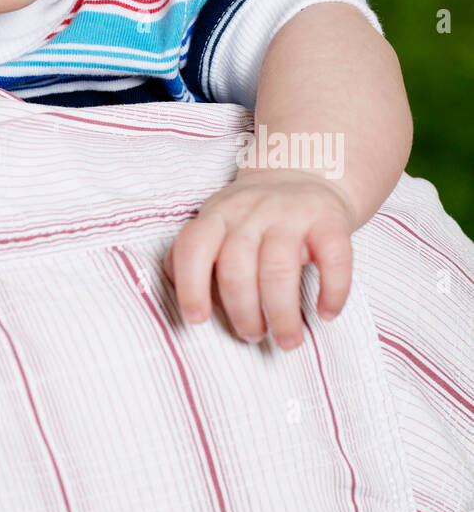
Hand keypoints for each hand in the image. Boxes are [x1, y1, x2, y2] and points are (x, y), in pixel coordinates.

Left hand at [162, 169, 357, 350]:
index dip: (190, 286)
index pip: (193, 247)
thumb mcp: (216, 221)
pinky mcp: (329, 220)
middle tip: (253, 336)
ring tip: (288, 340)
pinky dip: (331, 291)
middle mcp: (251, 212)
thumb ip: (196, 252)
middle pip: (237, 267)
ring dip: (282, 313)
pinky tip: (326, 313)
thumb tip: (178, 289)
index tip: (197, 320)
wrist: (305, 172)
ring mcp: (291, 214)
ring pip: (279, 268)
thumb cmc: (253, 215)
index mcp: (217, 215)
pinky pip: (333, 259)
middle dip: (243, 312)